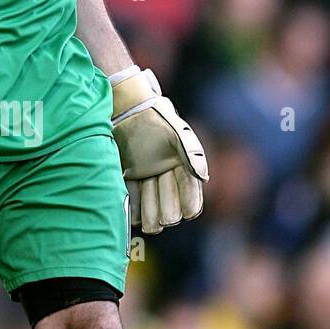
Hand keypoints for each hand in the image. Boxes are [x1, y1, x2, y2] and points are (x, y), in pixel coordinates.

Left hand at [110, 67, 208, 233]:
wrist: (125, 109)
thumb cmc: (154, 119)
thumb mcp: (175, 133)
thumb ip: (191, 153)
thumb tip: (204, 178)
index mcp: (182, 166)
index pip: (189, 192)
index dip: (189, 202)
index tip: (188, 213)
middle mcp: (165, 176)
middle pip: (170, 204)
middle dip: (167, 210)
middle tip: (165, 216)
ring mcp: (146, 179)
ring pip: (151, 207)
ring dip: (150, 213)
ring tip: (149, 219)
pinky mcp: (128, 178)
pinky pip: (132, 201)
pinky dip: (133, 209)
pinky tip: (134, 213)